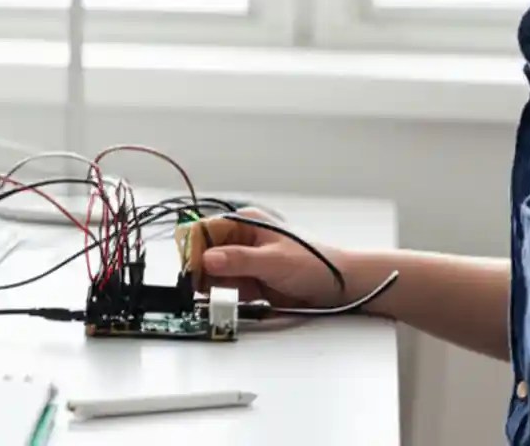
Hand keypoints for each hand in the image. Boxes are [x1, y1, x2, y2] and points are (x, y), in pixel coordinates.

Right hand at [177, 208, 349, 307]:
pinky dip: (220, 298)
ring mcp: (243, 262)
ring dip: (209, 287)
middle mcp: (240, 240)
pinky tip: (222, 304)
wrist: (339, 287)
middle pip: (203, 253)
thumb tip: (208, 259)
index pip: (204, 230)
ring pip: (211, 274)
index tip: (190, 270)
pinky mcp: (248, 282)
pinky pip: (224, 289)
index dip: (193, 249)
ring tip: (214, 299)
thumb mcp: (275, 261)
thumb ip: (240, 260)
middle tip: (198, 290)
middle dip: (199, 271)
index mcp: (245, 223)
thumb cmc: (315, 264)